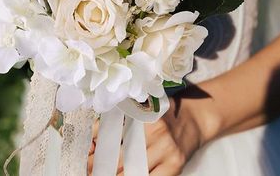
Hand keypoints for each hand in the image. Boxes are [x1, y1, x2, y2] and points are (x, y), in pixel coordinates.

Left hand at [87, 98, 203, 174]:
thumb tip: (92, 141)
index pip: (110, 130)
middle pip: (119, 154)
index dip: (95, 144)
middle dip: (99, 166)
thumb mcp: (141, 110)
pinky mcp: (175, 164)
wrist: (195, 117)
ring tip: (101, 175)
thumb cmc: (163, 114)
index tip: (84, 153)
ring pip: (133, 170)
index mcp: (141, 113)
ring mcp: (165, 147)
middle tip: (87, 170)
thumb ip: (119, 121)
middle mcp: (152, 129)